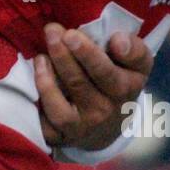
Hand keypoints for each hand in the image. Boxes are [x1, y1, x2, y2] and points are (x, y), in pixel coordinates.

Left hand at [35, 24, 152, 150]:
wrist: (110, 127)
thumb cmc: (121, 82)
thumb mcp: (137, 66)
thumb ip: (133, 49)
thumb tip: (117, 40)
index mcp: (123, 90)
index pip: (105, 72)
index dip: (87, 54)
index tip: (70, 34)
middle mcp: (103, 111)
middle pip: (78, 83)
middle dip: (61, 56)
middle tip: (50, 32)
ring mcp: (81, 127)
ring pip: (60, 109)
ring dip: (46, 82)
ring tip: (40, 58)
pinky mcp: (60, 137)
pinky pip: (45, 127)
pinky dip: (36, 108)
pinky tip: (31, 85)